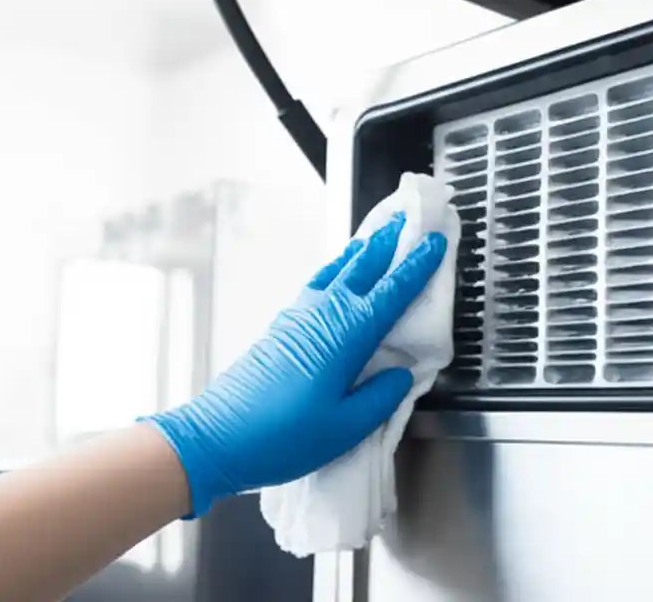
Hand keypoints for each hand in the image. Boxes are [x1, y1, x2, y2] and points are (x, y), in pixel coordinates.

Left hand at [145, 213, 446, 517]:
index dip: (418, 264)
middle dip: (389, 239)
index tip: (436, 240)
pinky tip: (341, 272)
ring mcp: (300, 316)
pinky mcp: (284, 326)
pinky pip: (321, 283)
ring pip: (339, 270)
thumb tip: (401, 374)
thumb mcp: (346, 427)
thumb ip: (381, 398)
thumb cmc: (283, 436)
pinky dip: (339, 268)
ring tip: (379, 233)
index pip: (392, 290)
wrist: (217, 438)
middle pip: (363, 265)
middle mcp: (324, 314)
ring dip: (363, 250)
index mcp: (347, 334)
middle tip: (409, 215)